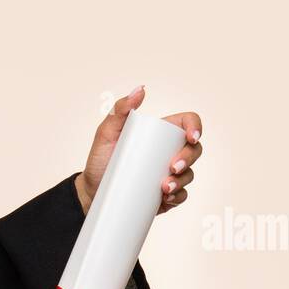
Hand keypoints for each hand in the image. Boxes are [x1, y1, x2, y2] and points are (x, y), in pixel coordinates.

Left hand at [74, 85, 203, 215]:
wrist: (92, 192)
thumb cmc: (100, 160)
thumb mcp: (106, 133)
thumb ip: (119, 109)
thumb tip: (140, 90)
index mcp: (160, 134)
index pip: (187, 123)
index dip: (196, 127)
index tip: (191, 137)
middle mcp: (169, 152)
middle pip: (194, 150)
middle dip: (189, 158)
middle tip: (172, 167)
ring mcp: (169, 174)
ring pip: (189, 174)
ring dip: (183, 180)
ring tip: (164, 189)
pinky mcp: (166, 194)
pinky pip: (181, 195)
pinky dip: (178, 197)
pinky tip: (168, 198)